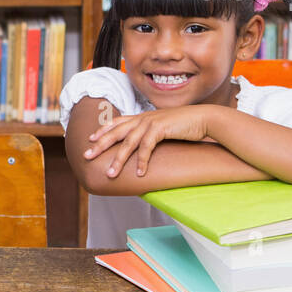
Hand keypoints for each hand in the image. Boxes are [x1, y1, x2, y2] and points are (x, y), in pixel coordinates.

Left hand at [84, 104, 216, 177]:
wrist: (204, 118)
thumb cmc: (184, 125)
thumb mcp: (163, 127)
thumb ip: (150, 133)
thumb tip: (142, 144)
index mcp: (142, 116)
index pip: (117, 122)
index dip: (103, 130)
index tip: (91, 139)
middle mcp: (143, 118)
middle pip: (116, 132)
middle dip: (100, 145)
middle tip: (87, 156)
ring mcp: (151, 122)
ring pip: (128, 143)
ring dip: (118, 160)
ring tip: (110, 174)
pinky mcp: (161, 129)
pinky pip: (147, 147)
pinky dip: (142, 161)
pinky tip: (140, 173)